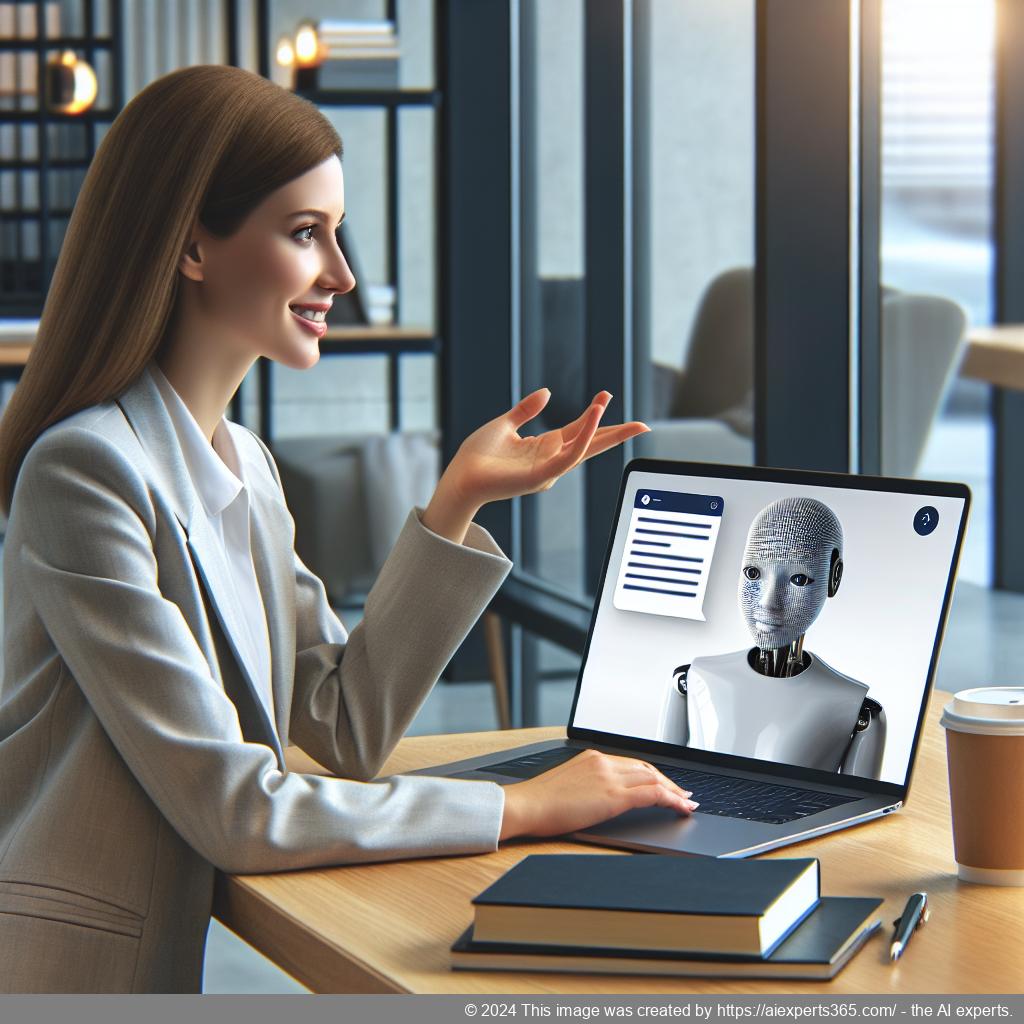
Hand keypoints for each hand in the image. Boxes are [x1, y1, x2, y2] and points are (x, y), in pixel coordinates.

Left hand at [450, 389, 648, 505]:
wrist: (460, 477)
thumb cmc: (477, 456)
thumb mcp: (504, 424)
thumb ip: (525, 409)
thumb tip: (546, 392)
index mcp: (543, 448)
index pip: (577, 430)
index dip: (594, 415)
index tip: (607, 396)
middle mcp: (550, 460)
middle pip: (590, 444)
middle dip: (616, 435)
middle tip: (643, 424)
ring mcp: (547, 471)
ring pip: (583, 450)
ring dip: (600, 430)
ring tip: (608, 406)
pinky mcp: (539, 477)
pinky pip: (567, 458)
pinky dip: (582, 441)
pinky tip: (591, 422)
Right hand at [498, 749, 698, 840]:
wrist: (527, 805)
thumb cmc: (539, 801)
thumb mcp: (567, 785)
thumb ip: (588, 785)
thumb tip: (600, 797)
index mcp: (592, 757)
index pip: (632, 763)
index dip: (653, 774)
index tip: (664, 784)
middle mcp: (603, 761)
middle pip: (647, 768)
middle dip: (669, 782)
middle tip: (683, 795)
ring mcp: (609, 776)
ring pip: (654, 778)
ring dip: (675, 791)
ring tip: (687, 804)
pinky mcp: (613, 795)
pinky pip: (652, 794)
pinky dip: (672, 800)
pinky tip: (682, 808)